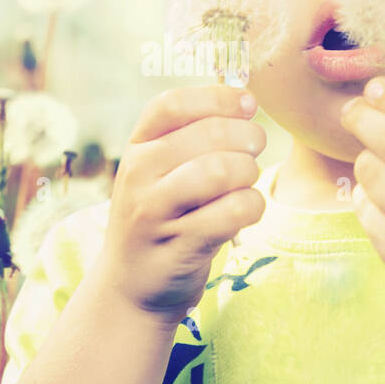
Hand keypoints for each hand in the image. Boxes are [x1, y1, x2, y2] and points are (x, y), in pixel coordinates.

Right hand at [98, 84, 266, 325]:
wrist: (130, 286)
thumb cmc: (161, 217)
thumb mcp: (160, 172)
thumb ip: (193, 136)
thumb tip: (246, 100)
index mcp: (137, 147)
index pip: (173, 104)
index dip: (218, 97)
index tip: (248, 104)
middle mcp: (139, 175)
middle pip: (209, 134)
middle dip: (248, 138)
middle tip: (253, 151)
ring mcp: (154, 212)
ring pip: (223, 171)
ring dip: (249, 174)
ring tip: (244, 184)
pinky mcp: (179, 246)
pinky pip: (233, 212)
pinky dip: (252, 207)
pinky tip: (245, 212)